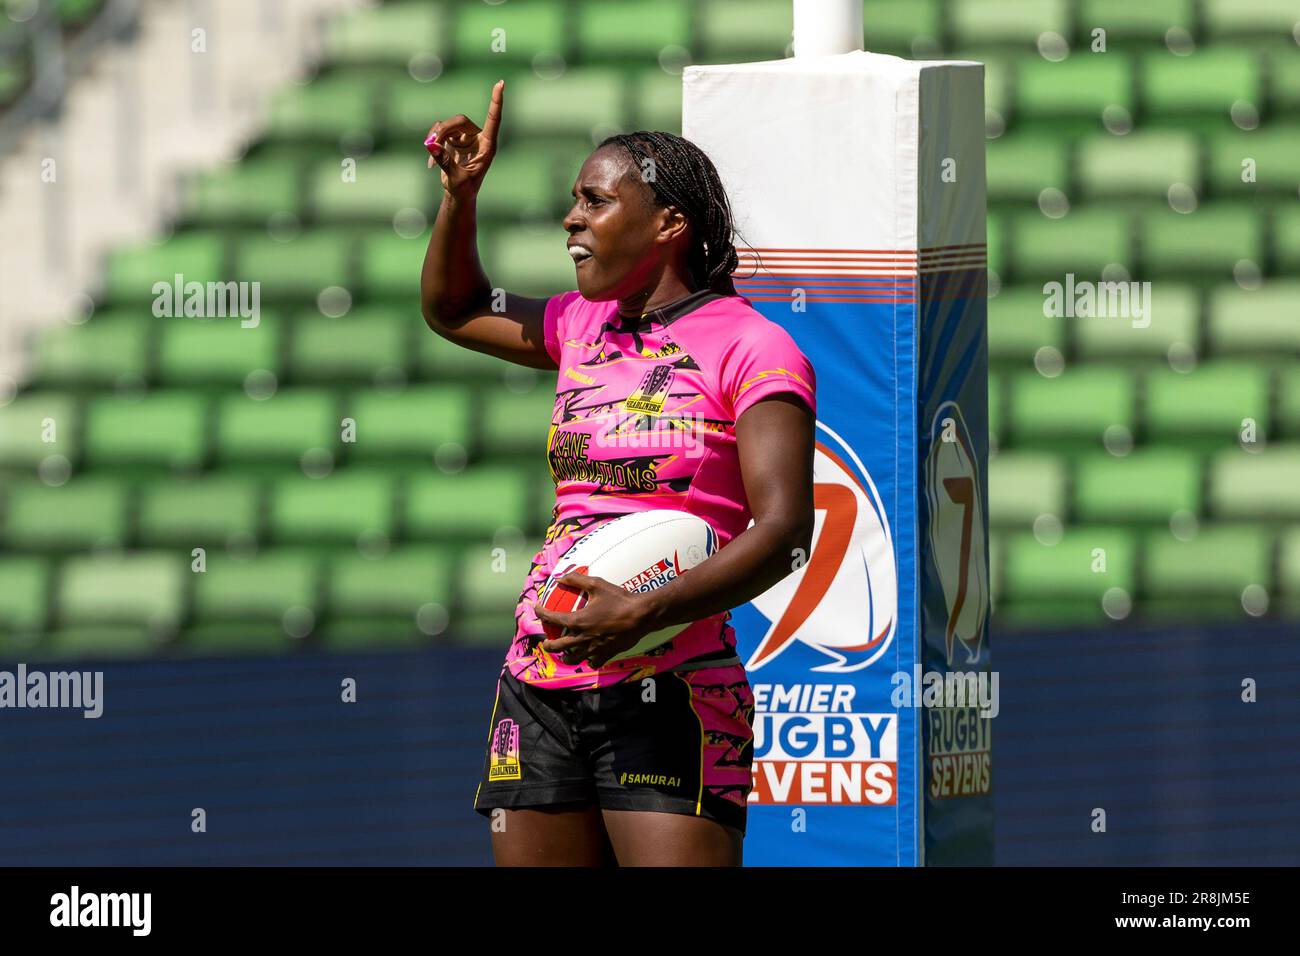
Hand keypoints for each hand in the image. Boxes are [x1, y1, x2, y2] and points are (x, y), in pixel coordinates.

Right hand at [425, 79, 503, 199]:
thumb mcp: (456, 179)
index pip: (494, 119)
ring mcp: (466, 137)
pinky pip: (440, 130)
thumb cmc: (464, 190)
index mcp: (488, 146)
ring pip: (448, 125)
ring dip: (437, 137)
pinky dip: (433, 141)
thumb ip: (445, 162)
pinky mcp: (454, 139)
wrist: (459, 195)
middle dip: (444, 131)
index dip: (496, 101)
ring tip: (432, 157)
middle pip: (460, 121)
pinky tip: (432, 160)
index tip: (500, 84)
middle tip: (432, 145)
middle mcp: (478, 138)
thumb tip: (431, 146)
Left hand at [534, 572, 656, 668]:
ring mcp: (594, 648)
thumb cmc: (619, 599)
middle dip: (548, 644)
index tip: (536, 609)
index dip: (540, 613)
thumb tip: (561, 577)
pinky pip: (593, 662)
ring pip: (573, 659)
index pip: (551, 618)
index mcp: (577, 621)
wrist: (641, 616)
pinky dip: (588, 660)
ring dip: (565, 655)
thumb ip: (577, 580)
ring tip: (565, 652)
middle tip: (546, 641)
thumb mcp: (597, 584)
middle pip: (557, 646)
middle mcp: (582, 638)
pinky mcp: (606, 654)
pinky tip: (588, 656)